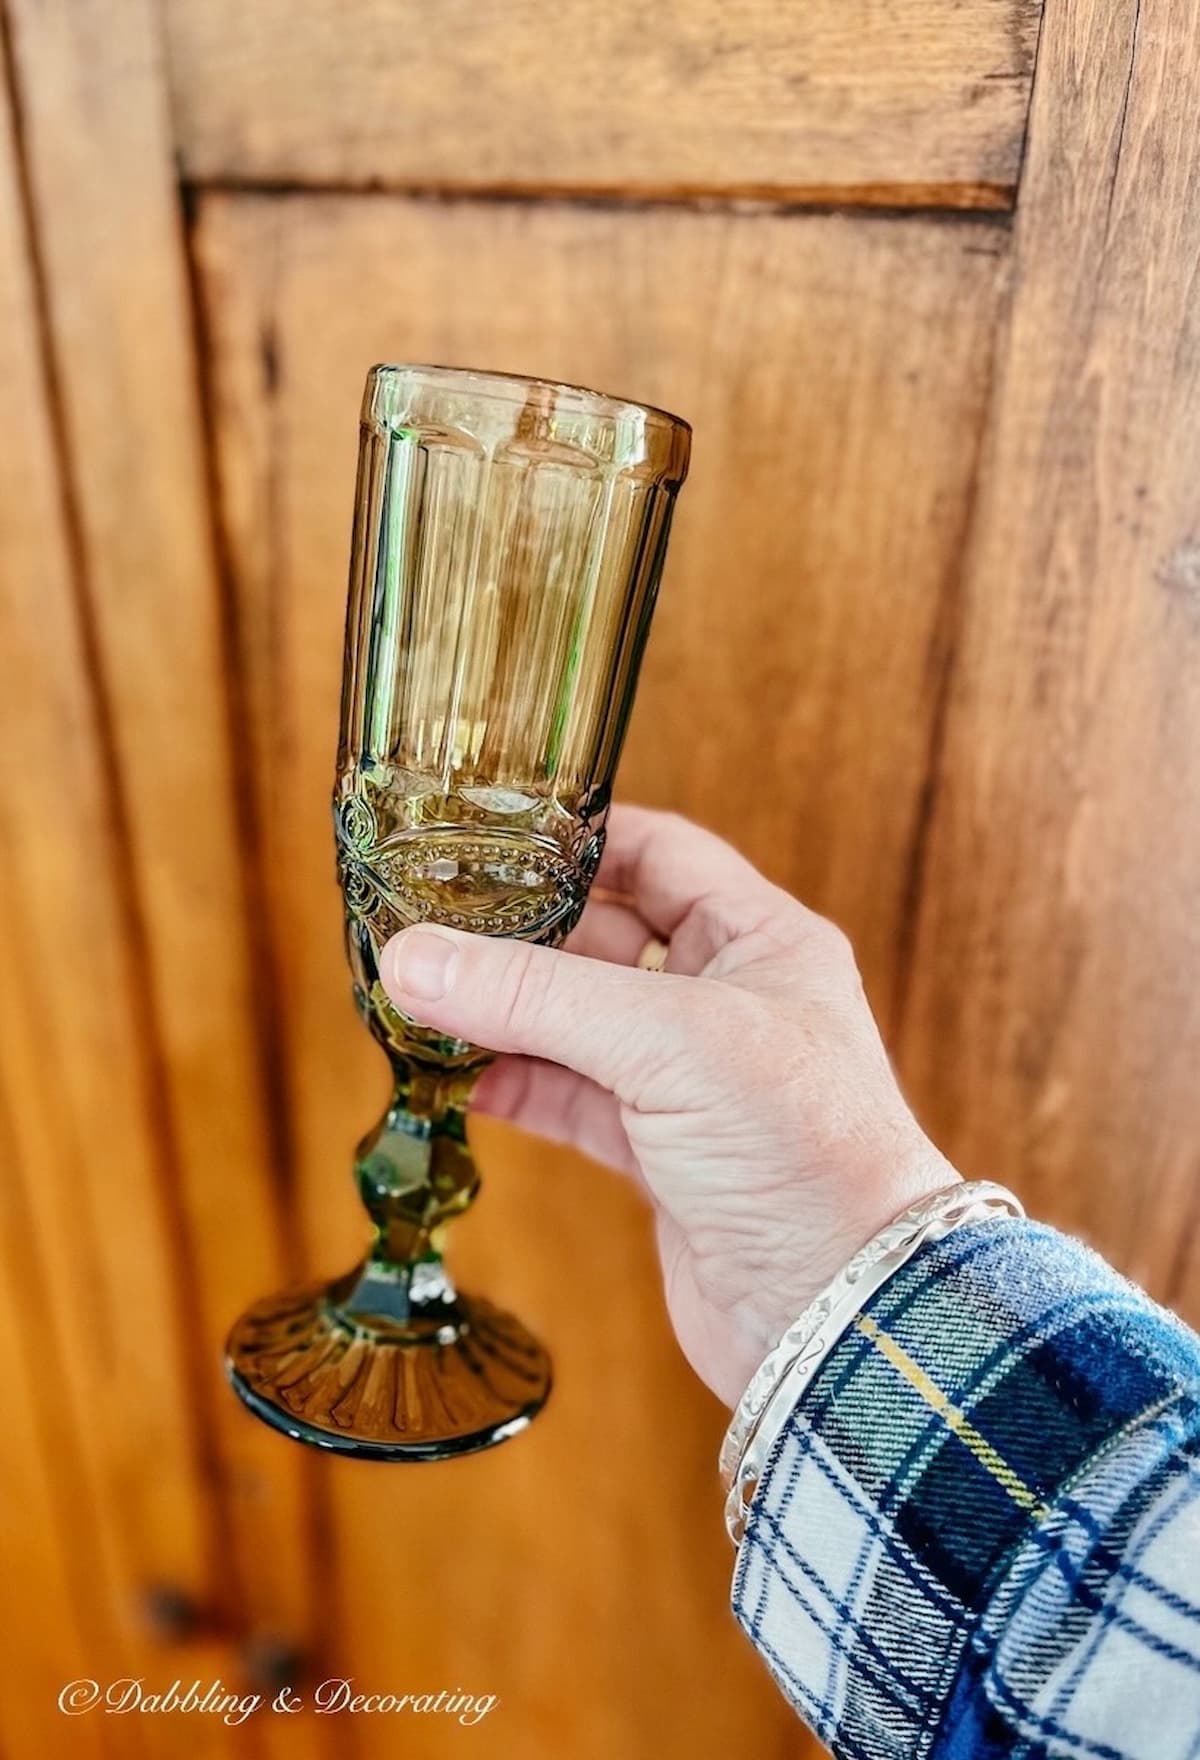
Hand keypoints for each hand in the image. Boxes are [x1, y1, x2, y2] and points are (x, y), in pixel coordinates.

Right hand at [380, 806, 956, 1405]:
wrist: (842, 1313)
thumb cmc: (802, 1151)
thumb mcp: (669, 1043)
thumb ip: (535, 997)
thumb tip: (413, 957)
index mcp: (761, 940)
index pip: (660, 854)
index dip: (579, 837)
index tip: (488, 830)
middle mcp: (728, 1000)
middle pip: (604, 937)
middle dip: (520, 932)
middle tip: (428, 920)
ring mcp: (691, 1080)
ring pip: (577, 1024)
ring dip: (503, 1014)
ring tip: (420, 997)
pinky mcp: (660, 1154)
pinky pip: (570, 1099)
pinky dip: (515, 1086)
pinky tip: (455, 1077)